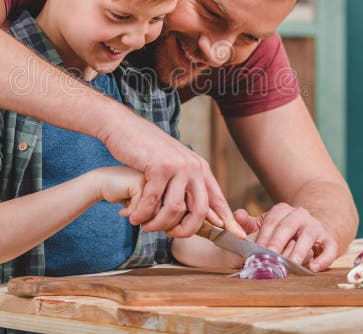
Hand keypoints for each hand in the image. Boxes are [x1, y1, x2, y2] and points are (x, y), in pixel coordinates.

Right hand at [98, 111, 242, 238]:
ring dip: (159, 224)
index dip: (228, 220)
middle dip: (187, 230)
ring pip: (175, 209)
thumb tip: (203, 215)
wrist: (124, 126)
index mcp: (200, 168)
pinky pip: (153, 202)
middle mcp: (193, 167)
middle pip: (200, 210)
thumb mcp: (173, 166)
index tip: (239, 236)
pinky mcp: (159, 167)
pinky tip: (134, 217)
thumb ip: (187, 187)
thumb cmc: (146, 150)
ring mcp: (177, 166)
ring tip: (146, 226)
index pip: (218, 199)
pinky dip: (142, 214)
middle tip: (171, 235)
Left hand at [234, 203, 338, 271]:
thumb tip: (237, 215)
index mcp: (283, 210)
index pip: (271, 221)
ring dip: (298, 252)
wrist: (312, 229)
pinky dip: (323, 259)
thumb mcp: (266, 225)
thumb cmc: (283, 230)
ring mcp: (316, 227)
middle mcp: (300, 215)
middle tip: (269, 257)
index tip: (256, 251)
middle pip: (287, 227)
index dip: (263, 236)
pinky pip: (329, 249)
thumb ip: (249, 223)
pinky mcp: (330, 240)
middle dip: (277, 243)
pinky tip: (313, 268)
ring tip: (290, 265)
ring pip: (307, 238)